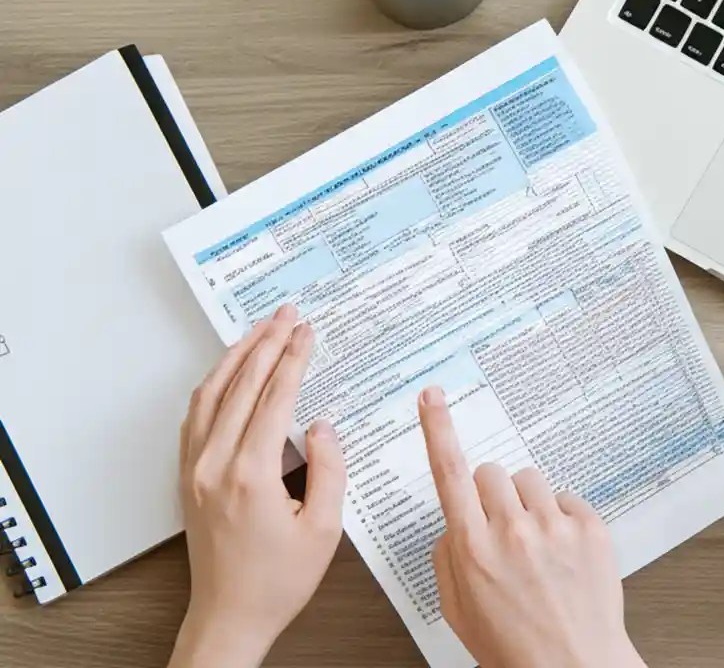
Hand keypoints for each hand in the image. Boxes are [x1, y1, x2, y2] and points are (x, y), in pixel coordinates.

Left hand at [169, 305, 347, 667]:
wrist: (231, 615)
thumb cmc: (277, 581)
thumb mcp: (324, 529)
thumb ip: (329, 471)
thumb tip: (323, 427)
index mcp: (251, 475)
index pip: (274, 397)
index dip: (293, 359)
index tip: (307, 332)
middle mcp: (215, 464)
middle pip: (241, 384)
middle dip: (267, 343)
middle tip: (287, 315)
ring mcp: (194, 468)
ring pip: (211, 394)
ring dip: (236, 356)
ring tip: (259, 330)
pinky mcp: (187, 476)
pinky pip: (196, 415)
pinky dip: (214, 384)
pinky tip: (229, 372)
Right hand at [419, 387, 646, 667]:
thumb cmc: (513, 647)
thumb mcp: (457, 608)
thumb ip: (448, 555)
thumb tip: (456, 522)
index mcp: (472, 547)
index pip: (448, 472)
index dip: (437, 428)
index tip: (432, 396)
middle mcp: (512, 530)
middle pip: (492, 472)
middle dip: (491, 493)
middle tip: (500, 525)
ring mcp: (555, 527)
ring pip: (530, 480)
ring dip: (528, 503)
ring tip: (536, 543)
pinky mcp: (591, 529)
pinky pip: (568, 498)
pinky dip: (562, 518)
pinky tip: (562, 552)